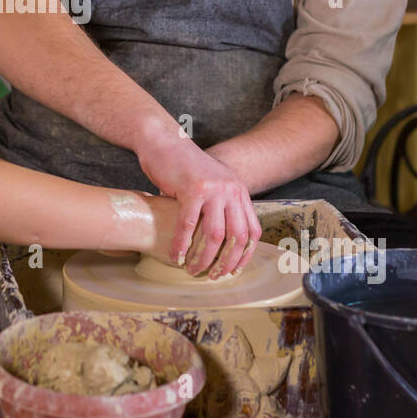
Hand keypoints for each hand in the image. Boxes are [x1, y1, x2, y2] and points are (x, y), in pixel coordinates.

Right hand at [136, 134, 261, 278]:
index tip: (232, 270)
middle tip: (213, 276)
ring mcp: (213, 189)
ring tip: (193, 270)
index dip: (244, 255)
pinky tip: (175, 256)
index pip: (253, 230)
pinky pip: (189, 226)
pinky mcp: (192, 189)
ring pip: (215, 235)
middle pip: (237, 237)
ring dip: (204, 258)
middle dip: (226, 263)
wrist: (163, 141)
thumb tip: (216, 240)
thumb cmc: (182, 166)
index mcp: (239, 191)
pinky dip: (181, 245)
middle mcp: (231, 190)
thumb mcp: (210, 185)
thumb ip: (218, 206)